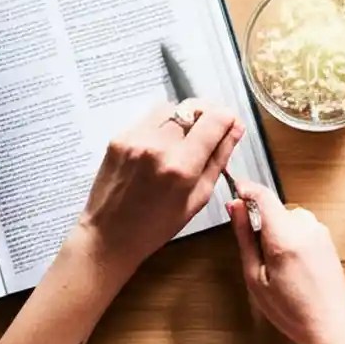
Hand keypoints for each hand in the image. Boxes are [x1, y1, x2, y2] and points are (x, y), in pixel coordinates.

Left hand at [75, 99, 243, 270]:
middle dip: (207, 116)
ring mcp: (135, 138)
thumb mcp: (198, 198)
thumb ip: (218, 160)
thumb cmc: (156, 226)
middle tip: (210, 132)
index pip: (214, 120)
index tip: (231, 123)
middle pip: (194, 108)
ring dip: (184, 118)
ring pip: (172, 107)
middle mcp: (158, 146)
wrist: (109, 235)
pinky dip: (162, 125)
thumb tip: (235, 130)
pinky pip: (150, 117)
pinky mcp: (119, 137)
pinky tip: (161, 147)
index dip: (228, 118)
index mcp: (181, 166)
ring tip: (183, 141)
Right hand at [228, 182, 344, 343]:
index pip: (262, 195)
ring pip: (287, 218)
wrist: (331, 326)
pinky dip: (291, 239)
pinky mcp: (327, 237)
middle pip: (274, 209)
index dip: (246, 188)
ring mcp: (320, 231)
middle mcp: (306, 226)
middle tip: (258, 256)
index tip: (235, 188)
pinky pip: (300, 227)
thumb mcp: (255, 277)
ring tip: (278, 268)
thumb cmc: (293, 310)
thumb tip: (234, 207)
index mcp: (285, 236)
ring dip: (277, 233)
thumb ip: (244, 237)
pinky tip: (293, 268)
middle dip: (261, 224)